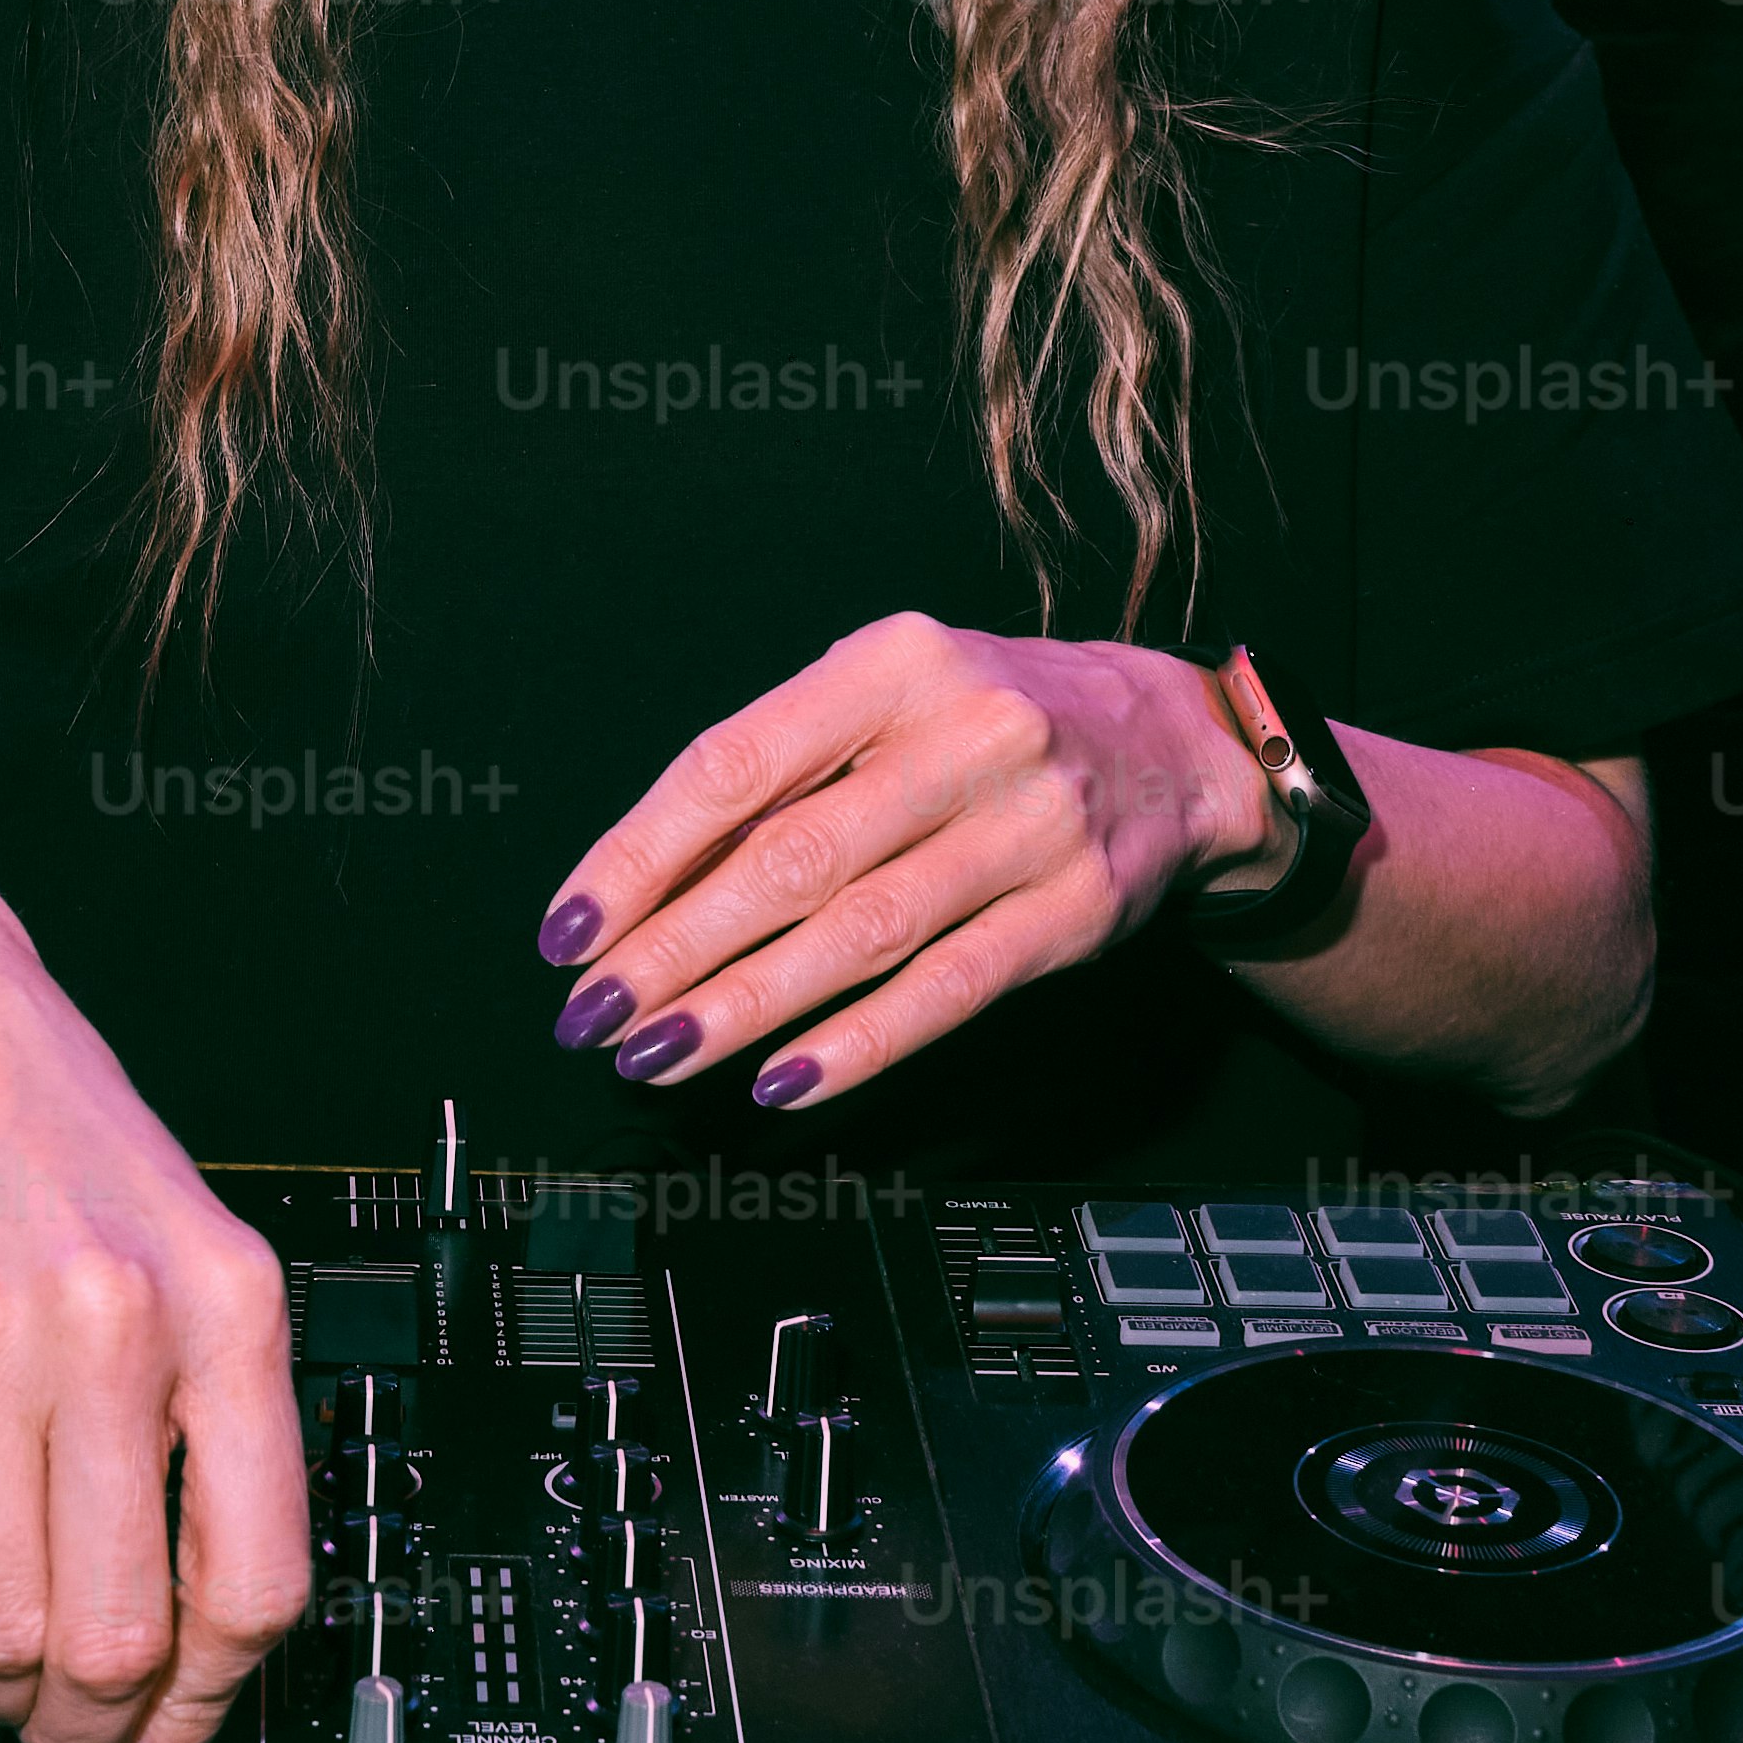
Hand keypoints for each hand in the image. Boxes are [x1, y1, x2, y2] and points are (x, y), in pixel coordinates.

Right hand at [0, 870, 314, 1742]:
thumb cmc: (40, 1123)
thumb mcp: (183, 1243)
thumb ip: (206, 1418)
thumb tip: (192, 1643)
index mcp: (230, 1303)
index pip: (258, 1581)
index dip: (213, 1703)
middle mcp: (118, 1326)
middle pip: (120, 1634)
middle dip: (92, 1726)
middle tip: (69, 1731)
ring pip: (2, 1632)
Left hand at [534, 609, 1282, 1108]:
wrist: (1173, 745)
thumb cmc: (987, 720)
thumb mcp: (887, 694)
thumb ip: (782, 770)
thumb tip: (641, 886)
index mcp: (892, 662)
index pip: (734, 765)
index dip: (639, 856)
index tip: (569, 930)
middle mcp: (964, 733)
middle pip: (789, 859)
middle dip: (673, 948)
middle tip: (594, 1014)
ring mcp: (1027, 826)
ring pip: (859, 933)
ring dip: (742, 1007)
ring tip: (658, 1052)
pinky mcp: (1073, 913)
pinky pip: (947, 990)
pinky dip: (858, 1045)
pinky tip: (782, 1080)